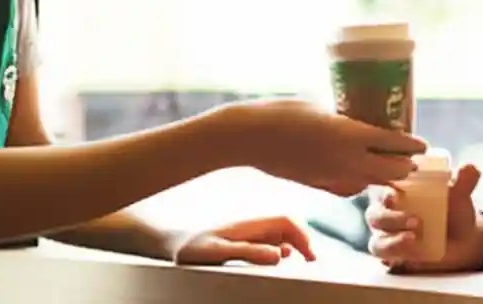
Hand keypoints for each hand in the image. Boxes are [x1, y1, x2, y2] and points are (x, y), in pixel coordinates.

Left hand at [172, 216, 316, 265]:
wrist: (170, 243)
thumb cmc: (191, 249)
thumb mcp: (218, 252)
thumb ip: (248, 252)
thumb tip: (279, 255)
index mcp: (248, 223)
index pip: (286, 221)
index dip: (303, 236)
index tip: (310, 257)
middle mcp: (251, 223)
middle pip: (287, 224)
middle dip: (303, 239)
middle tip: (311, 261)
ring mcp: (247, 230)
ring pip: (280, 231)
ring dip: (293, 242)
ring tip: (300, 259)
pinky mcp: (242, 237)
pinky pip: (269, 238)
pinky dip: (281, 246)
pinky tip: (279, 256)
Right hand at [215, 98, 426, 195]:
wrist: (248, 138)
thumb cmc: (281, 112)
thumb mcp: (319, 107)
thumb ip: (341, 118)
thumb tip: (355, 119)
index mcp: (351, 134)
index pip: (394, 143)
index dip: (412, 144)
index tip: (423, 144)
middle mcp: (347, 160)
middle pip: (391, 171)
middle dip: (405, 166)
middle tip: (412, 159)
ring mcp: (333, 176)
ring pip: (371, 183)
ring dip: (384, 177)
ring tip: (392, 168)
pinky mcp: (318, 185)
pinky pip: (348, 188)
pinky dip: (359, 183)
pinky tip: (358, 175)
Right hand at [366, 163, 482, 272]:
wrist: (464, 239)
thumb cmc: (454, 208)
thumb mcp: (460, 195)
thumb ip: (463, 181)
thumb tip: (470, 167)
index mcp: (397, 191)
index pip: (381, 188)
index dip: (383, 191)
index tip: (395, 194)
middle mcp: (386, 213)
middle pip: (374, 216)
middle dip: (391, 219)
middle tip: (416, 221)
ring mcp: (387, 236)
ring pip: (377, 241)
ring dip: (392, 241)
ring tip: (413, 239)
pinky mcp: (394, 256)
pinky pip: (386, 259)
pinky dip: (396, 256)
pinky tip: (409, 255)